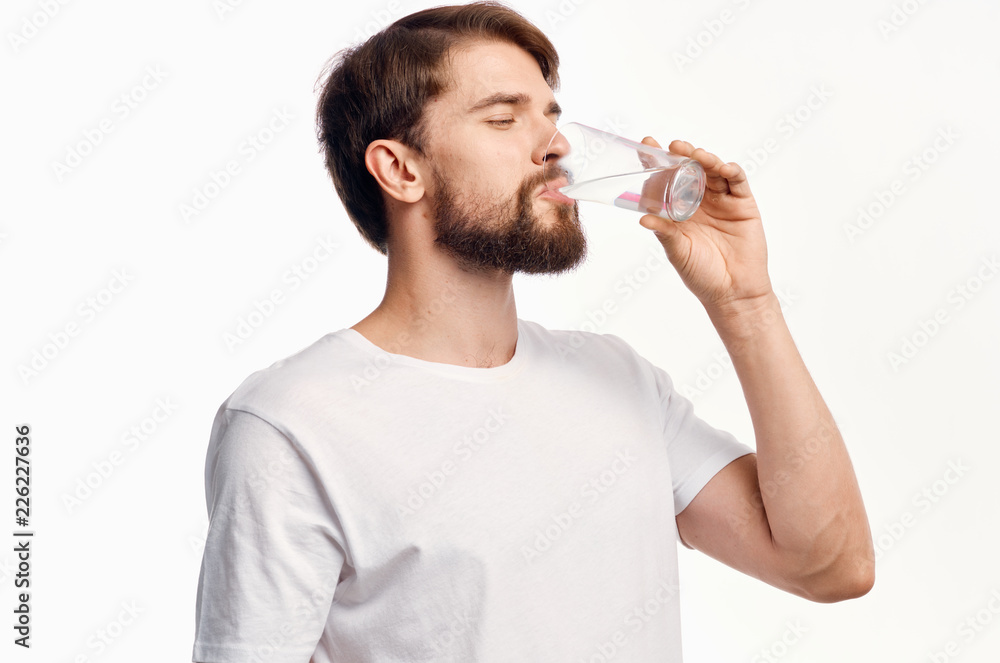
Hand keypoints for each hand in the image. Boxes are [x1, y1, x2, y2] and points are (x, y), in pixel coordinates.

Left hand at [638, 138, 771, 313]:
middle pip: (690, 169)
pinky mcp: (743, 204)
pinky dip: (730, 170)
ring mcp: (722, 201)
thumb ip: (665, 233)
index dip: (657, 162)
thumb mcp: (677, 251)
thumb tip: (643, 218)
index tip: (645, 145)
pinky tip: (721, 167)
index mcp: (680, 210)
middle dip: (681, 154)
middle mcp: (700, 201)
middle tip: (671, 146)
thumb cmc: (701, 274)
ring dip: (704, 158)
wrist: (733, 292)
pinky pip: (737, 182)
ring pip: (713, 171)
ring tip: (694, 154)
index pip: (666, 180)